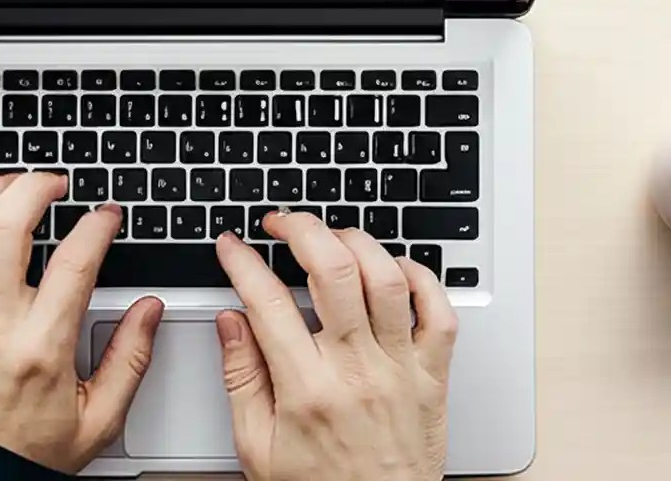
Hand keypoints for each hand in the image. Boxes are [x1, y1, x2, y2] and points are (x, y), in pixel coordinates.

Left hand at [0, 173, 163, 473]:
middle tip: (52, 184)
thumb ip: (130, 360)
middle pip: (4, 230)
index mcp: (41, 350)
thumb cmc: (25, 455)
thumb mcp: (99, 420)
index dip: (96, 226)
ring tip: (6, 185)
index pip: (73, 264)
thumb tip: (149, 310)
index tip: (106, 215)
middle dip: (33, 189)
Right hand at [215, 213, 457, 480]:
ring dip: (356, 243)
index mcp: (307, 389)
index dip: (242, 262)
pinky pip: (440, 311)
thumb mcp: (257, 448)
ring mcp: (401, 370)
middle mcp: (358, 371)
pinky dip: (421, 277)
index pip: (266, 302)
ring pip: (387, 278)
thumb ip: (241, 378)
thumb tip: (231, 322)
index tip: (232, 245)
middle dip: (301, 229)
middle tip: (281, 223)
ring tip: (332, 238)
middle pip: (333, 271)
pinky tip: (394, 267)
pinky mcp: (434, 376)